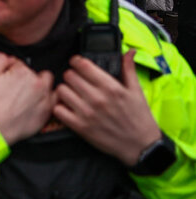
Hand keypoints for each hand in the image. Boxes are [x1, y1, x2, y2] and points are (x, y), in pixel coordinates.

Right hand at [0, 52, 55, 145]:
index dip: (10, 70)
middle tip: (16, 87)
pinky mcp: (47, 110)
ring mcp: (44, 97)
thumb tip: (8, 57)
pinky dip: (48, 97)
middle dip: (26, 76)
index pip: (19, 62)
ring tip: (27, 94)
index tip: (6, 79)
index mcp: (22, 72)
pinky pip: (55, 98)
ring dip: (39, 85)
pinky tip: (38, 101)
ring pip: (47, 82)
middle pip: (35, 71)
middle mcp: (37, 83)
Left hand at [53, 51, 162, 166]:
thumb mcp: (137, 91)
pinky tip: (68, 107)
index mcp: (111, 87)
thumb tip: (128, 52)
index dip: (77, 61)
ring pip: (61, 91)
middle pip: (69, 76)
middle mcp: (97, 98)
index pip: (82, 65)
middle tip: (76, 80)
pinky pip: (58, 110)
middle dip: (71, 75)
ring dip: (65, 90)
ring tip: (72, 93)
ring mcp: (87, 113)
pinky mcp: (80, 127)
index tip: (77, 63)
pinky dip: (60, 107)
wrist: (141, 146)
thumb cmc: (139, 118)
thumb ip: (129, 69)